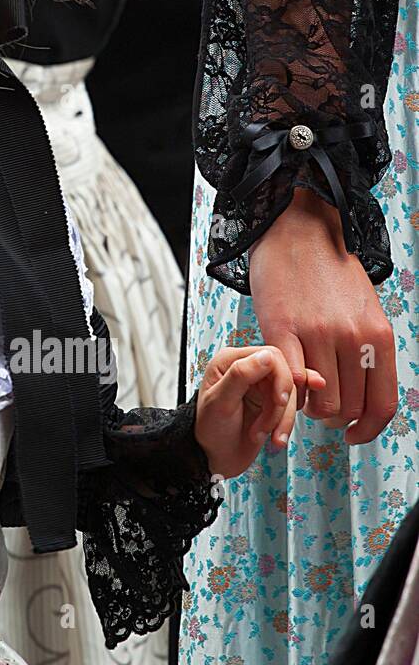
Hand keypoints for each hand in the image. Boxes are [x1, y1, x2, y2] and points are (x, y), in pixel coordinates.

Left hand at [195, 344, 323, 476]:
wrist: (214, 457)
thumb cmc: (210, 428)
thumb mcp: (220, 401)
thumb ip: (240, 375)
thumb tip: (267, 355)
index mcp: (231, 360)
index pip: (272, 356)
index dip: (282, 378)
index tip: (278, 401)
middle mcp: (247, 368)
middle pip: (286, 376)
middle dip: (281, 405)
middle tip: (267, 426)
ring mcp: (260, 387)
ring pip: (290, 395)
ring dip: (280, 419)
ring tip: (260, 434)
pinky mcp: (270, 403)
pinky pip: (292, 408)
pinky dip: (287, 423)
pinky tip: (277, 437)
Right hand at [250, 189, 397, 444]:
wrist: (299, 230)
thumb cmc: (329, 272)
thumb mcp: (365, 310)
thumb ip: (367, 350)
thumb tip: (362, 391)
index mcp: (379, 336)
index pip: (383, 404)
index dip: (368, 429)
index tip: (354, 434)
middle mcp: (353, 338)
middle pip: (349, 408)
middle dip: (334, 417)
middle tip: (320, 408)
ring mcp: (317, 333)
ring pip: (320, 401)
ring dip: (309, 407)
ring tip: (300, 393)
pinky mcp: (281, 328)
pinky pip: (289, 380)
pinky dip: (286, 396)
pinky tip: (282, 392)